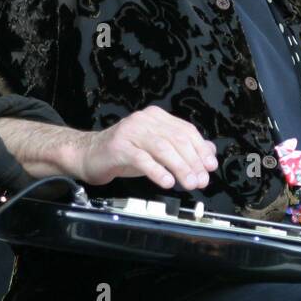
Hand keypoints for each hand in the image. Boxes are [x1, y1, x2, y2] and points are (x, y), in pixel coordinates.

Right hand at [73, 105, 217, 190]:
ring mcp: (131, 132)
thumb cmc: (125, 154)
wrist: (89, 155)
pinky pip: (142, 159)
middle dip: (193, 162)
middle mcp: (145, 120)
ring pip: (162, 148)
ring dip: (180, 168)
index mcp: (157, 117)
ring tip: (189, 183)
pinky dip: (158, 171)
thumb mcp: (157, 150)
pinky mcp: (119, 147)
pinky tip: (167, 182)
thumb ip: (182, 148)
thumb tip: (209, 153)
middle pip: (177, 140)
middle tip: (201, 180)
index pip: (187, 131)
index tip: (210, 167)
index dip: (201, 149)